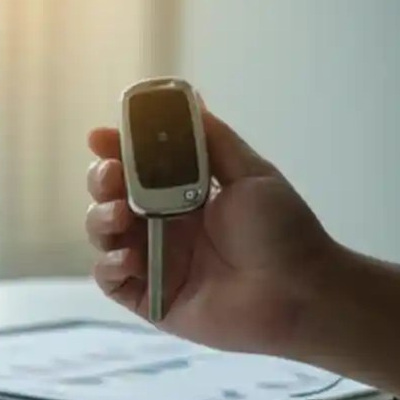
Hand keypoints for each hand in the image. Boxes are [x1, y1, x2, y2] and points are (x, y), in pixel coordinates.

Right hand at [84, 104, 342, 356]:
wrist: (300, 291)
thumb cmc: (283, 231)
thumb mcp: (251, 173)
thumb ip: (213, 140)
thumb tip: (188, 99)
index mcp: (182, 196)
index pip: (136, 168)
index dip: (115, 150)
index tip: (99, 136)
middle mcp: (162, 227)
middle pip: (111, 198)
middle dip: (102, 181)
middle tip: (111, 176)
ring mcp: (154, 264)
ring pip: (104, 236)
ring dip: (101, 219)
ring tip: (120, 216)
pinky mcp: (150, 299)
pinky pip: (111, 281)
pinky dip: (109, 265)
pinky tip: (129, 256)